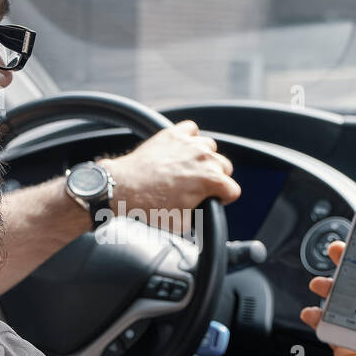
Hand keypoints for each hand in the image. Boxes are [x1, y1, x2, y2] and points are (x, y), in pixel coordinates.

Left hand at [103, 121, 240, 229]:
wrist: (123, 190)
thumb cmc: (149, 208)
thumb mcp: (182, 224)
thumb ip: (201, 217)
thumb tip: (203, 216)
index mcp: (211, 180)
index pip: (232, 190)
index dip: (224, 199)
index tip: (214, 200)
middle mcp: (203, 158)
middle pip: (225, 167)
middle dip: (216, 178)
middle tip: (199, 188)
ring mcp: (188, 143)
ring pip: (209, 147)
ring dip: (203, 158)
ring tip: (189, 169)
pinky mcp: (172, 134)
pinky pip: (191, 130)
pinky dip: (190, 138)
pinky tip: (182, 150)